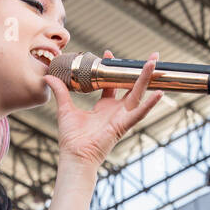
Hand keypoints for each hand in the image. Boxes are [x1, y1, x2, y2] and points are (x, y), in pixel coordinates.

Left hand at [44, 49, 164, 169]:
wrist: (75, 155)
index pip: (112, 84)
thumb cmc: (72, 138)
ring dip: (147, 79)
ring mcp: (122, 117)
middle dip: (140, 71)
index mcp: (104, 107)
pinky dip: (150, 104)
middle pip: (131, 87)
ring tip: (155, 63)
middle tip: (151, 56)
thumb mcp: (65, 109)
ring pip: (138, 94)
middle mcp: (116, 111)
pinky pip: (139, 113)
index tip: (108, 54)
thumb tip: (49, 77)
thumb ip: (61, 92)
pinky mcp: (124, 125)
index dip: (112, 69)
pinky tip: (160, 93)